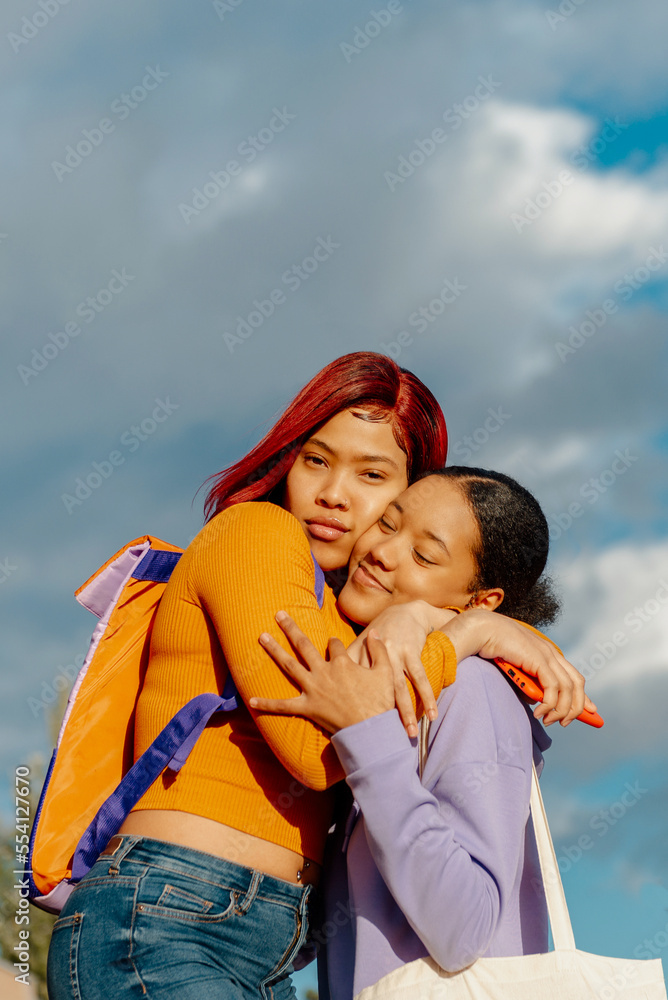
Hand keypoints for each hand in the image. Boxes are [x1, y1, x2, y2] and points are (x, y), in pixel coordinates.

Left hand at [249, 612, 394, 733]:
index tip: (334, 646)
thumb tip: (375, 632)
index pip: (333, 644)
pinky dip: (267, 704)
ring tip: (261, 636)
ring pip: (289, 665)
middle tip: (279, 614)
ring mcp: (312, 689)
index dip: (334, 644)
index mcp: (341, 662)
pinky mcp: (307, 707)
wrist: (370, 730)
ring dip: (274, 650)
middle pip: (304, 645)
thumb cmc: (379, 702)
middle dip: (291, 628)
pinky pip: (283, 706)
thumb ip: (379, 650)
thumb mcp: (386, 672)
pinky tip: (251, 701)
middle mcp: (323, 671)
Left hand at [347, 602, 458, 736]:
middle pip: (375, 691)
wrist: (406, 612)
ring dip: (407, 712)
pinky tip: (433, 714)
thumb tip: (330, 690)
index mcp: (357, 654)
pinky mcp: (411, 651)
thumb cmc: (380, 633)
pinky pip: (420, 678)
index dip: (353, 707)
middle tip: (382, 741)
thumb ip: (348, 666)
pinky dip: (428, 697)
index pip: (352, 684)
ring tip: (411, 733)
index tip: (355, 730)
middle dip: (380, 716)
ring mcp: (393, 652)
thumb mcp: (361, 646)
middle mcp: (372, 655)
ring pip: (399, 688)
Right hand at [442, 609, 595, 725]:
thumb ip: (528, 684)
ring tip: (549, 721)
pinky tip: (540, 713)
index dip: (583, 695)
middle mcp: (551, 653)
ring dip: (562, 710)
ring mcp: (547, 655)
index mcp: (547, 652)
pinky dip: (550, 704)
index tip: (591, 711)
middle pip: (577, 683)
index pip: (573, 676)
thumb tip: (537, 701)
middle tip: (565, 722)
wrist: (481, 631)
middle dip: (578, 707)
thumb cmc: (493, 648)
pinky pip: (553, 688)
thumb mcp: (515, 670)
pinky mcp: (539, 659)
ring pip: (568, 689)